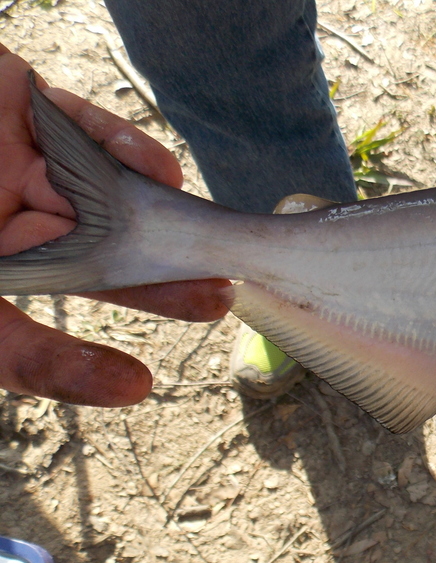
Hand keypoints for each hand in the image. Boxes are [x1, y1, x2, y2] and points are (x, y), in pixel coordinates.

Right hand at [0, 46, 228, 405]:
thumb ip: (5, 338)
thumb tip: (80, 375)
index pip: (19, 339)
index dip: (71, 366)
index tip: (135, 385)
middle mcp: (0, 230)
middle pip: (92, 267)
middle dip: (155, 286)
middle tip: (215, 300)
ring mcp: (14, 166)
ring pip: (105, 200)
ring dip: (162, 221)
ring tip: (211, 246)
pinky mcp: (24, 105)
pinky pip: (84, 128)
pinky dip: (123, 147)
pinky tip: (162, 173)